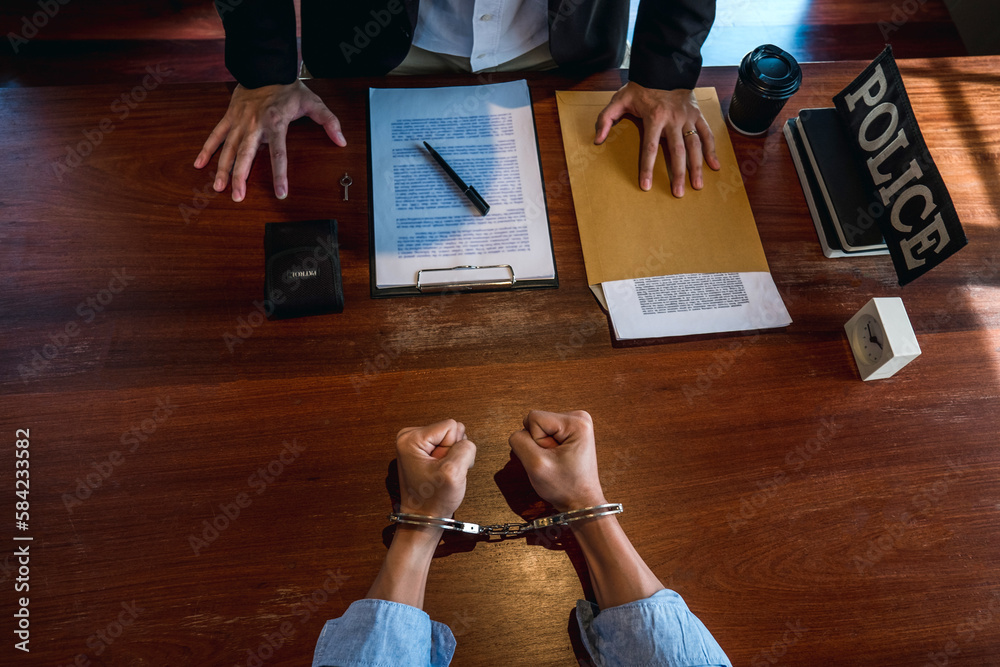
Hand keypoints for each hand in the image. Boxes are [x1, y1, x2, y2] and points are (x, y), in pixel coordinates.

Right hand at [194, 81, 345, 201]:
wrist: (264, 66)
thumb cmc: (289, 88)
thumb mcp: (313, 102)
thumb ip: (329, 122)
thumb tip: (342, 141)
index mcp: (276, 123)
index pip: (279, 154)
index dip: (280, 174)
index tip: (280, 193)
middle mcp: (255, 125)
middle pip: (246, 155)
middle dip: (240, 177)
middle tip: (238, 197)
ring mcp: (239, 121)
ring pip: (228, 148)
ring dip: (222, 169)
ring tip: (218, 188)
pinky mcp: (229, 117)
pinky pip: (216, 134)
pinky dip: (207, 149)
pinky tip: (199, 164)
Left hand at [396, 419, 476, 517]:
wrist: (424, 517)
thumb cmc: (432, 500)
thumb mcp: (453, 473)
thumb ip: (465, 449)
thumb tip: (465, 441)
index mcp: (411, 438)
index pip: (451, 426)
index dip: (453, 448)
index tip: (442, 467)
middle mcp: (410, 436)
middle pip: (450, 430)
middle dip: (453, 451)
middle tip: (442, 471)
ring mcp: (416, 443)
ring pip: (451, 438)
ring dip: (452, 457)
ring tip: (441, 473)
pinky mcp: (422, 450)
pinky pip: (447, 446)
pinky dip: (449, 460)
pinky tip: (441, 473)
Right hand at [508, 410, 606, 511]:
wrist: (580, 502)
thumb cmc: (564, 487)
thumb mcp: (535, 465)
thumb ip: (519, 442)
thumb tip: (518, 433)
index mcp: (576, 422)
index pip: (533, 418)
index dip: (535, 441)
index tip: (552, 458)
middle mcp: (579, 418)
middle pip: (536, 421)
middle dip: (538, 444)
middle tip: (554, 461)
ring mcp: (576, 424)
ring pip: (539, 428)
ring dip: (541, 447)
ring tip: (556, 461)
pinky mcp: (571, 432)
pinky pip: (545, 433)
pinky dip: (546, 448)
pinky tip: (558, 460)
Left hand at [595, 81, 720, 196]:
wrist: (664, 67)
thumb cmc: (640, 87)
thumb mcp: (619, 99)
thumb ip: (606, 118)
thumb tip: (597, 140)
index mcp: (654, 118)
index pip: (650, 148)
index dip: (647, 168)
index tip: (646, 186)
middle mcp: (673, 120)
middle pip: (677, 152)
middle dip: (678, 174)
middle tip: (678, 193)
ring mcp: (688, 118)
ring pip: (695, 145)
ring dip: (697, 167)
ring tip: (698, 186)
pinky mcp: (698, 115)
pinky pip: (707, 134)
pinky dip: (712, 150)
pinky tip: (714, 166)